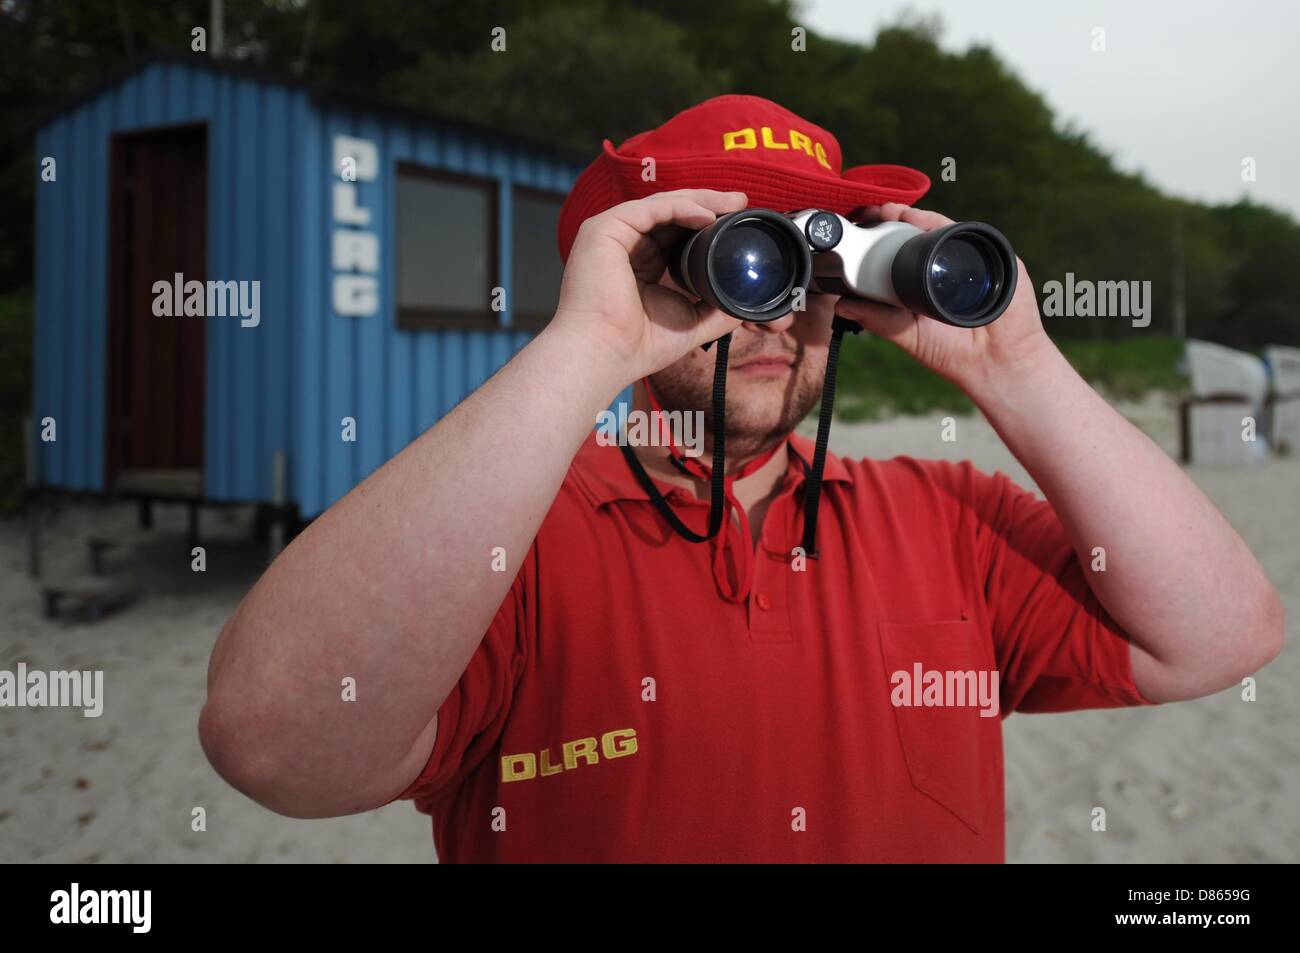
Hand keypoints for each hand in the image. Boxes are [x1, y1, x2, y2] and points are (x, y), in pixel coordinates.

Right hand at [552, 189, 746, 383]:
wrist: (607, 354)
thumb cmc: (639, 345)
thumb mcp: (690, 321)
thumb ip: (716, 308)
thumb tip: (747, 302)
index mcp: (641, 263)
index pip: (676, 231)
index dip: (706, 222)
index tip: (737, 221)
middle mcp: (625, 244)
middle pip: (671, 213)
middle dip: (709, 203)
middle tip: (741, 201)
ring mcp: (612, 234)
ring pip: (662, 205)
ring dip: (700, 200)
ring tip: (732, 203)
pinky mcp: (604, 229)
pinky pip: (650, 209)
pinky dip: (681, 208)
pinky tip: (707, 216)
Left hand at [832, 203, 1056, 393]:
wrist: (993, 363)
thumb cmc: (951, 351)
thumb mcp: (905, 333)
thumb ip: (876, 319)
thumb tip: (842, 305)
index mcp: (922, 277)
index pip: (900, 247)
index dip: (880, 234)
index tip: (862, 223)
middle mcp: (946, 263)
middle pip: (918, 230)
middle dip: (894, 217)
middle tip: (873, 212)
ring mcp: (970, 257)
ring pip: (941, 227)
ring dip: (915, 216)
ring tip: (892, 213)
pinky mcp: (993, 256)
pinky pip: (966, 233)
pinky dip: (941, 226)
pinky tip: (922, 223)